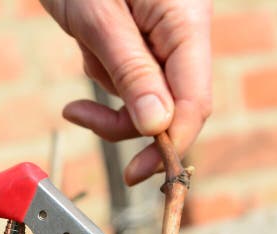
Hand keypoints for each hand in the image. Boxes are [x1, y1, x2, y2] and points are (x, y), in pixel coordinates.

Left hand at [41, 0, 211, 184]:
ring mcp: (165, 36)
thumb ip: (132, 70)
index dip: (170, 143)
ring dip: (110, 90)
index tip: (140, 172)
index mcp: (186, 22)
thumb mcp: (98, 18)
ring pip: (148, 95)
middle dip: (127, 118)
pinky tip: (88, 41)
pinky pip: (131, 76)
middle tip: (81, 116)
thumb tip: (159, 126)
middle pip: (173, 105)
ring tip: (85, 46)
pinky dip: (105, 73)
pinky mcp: (143, 38)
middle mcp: (183, 32)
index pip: (195, 101)